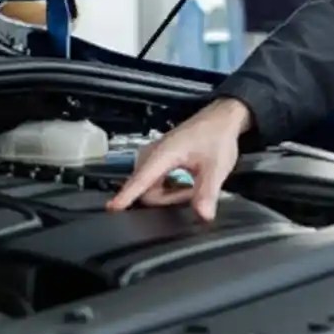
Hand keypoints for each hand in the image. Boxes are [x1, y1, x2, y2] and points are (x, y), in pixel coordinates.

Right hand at [105, 97, 252, 221]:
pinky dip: (169, 188)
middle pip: (147, 191)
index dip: (126, 196)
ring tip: (192, 185)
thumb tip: (202, 214)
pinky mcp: (157, 159)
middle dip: (169, 199)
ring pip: (151, 188)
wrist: (221, 119)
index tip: (112, 208)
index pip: (140, 180)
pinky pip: (155, 182)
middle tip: (193, 192)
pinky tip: (185, 182)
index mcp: (163, 154)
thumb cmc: (217, 135)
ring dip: (170, 194)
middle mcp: (153, 154)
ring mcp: (154, 156)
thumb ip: (207, 192)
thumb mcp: (216, 167)